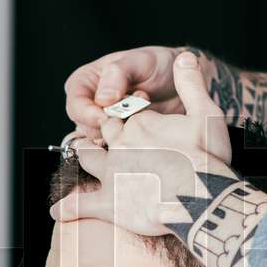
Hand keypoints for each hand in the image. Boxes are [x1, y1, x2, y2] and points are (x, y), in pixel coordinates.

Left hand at [51, 51, 236, 235]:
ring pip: (87, 155)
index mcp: (141, 121)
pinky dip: (68, 207)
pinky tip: (59, 210)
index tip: (145, 116)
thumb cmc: (208, 158)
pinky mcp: (109, 202)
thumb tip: (187, 56)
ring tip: (85, 155)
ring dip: (85, 153)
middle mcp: (121, 142)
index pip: (129, 111)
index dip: (136, 112)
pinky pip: (80, 203)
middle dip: (107, 130)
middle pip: (106, 130)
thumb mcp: (207, 115)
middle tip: (114, 137)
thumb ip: (193, 84)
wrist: (203, 197)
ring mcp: (111, 171)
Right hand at [63, 45, 186, 144]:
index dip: (87, 113)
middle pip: (84, 125)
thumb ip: (117, 75)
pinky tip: (143, 129)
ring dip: (120, 132)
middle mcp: (91, 102)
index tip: (105, 116)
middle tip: (132, 111)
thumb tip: (102, 99)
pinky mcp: (119, 136)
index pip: (75, 103)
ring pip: (99, 139)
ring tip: (142, 113)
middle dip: (106, 124)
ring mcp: (105, 121)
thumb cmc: (160, 65)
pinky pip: (115, 148)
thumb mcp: (139, 61)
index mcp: (87, 80)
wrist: (183, 82)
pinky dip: (128, 143)